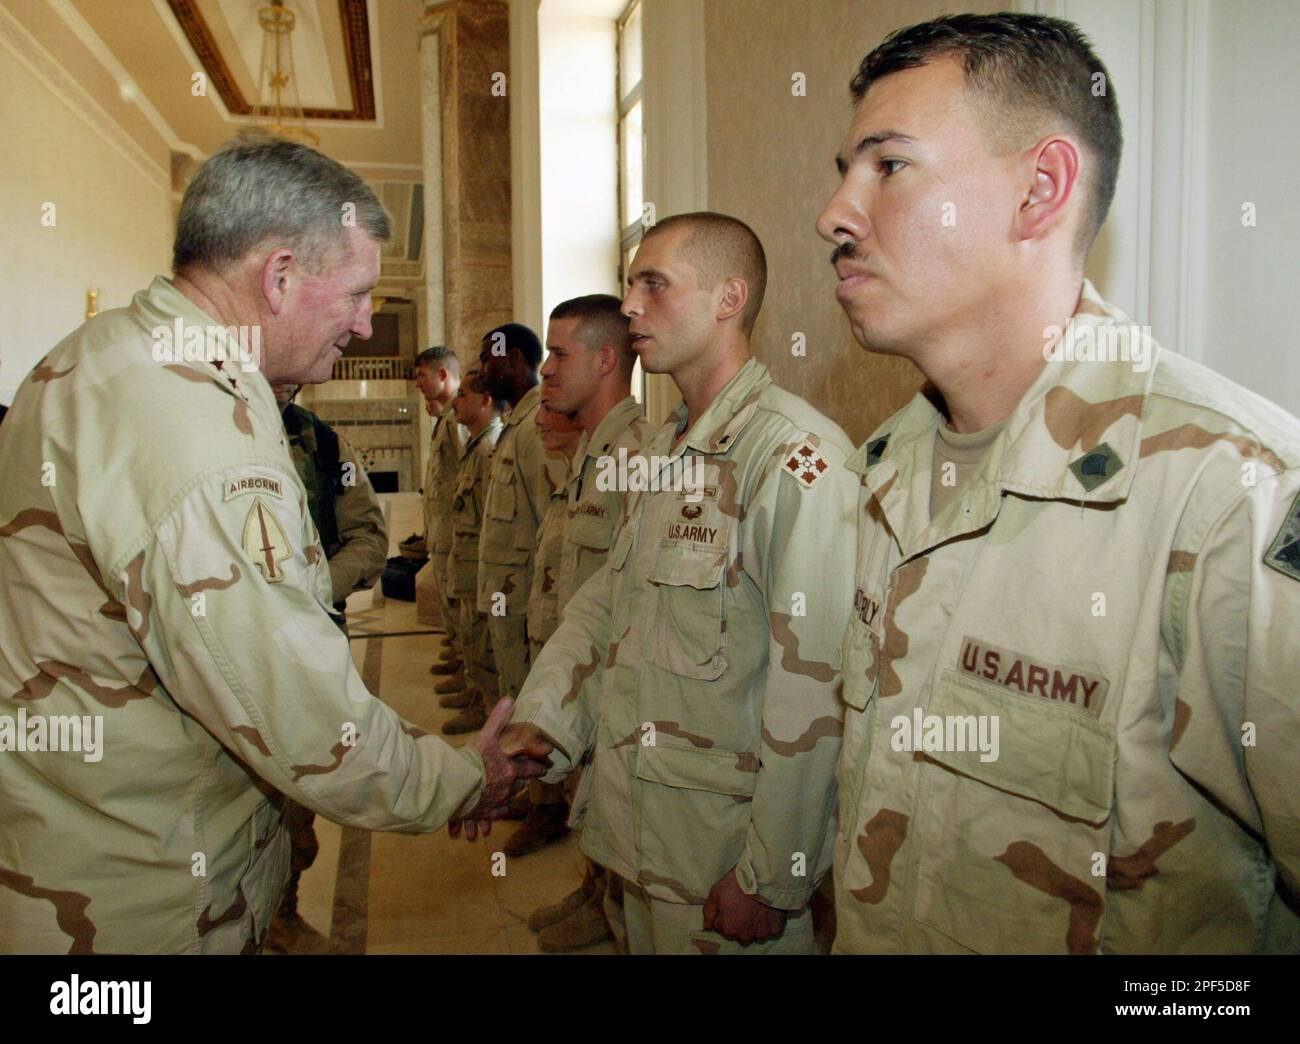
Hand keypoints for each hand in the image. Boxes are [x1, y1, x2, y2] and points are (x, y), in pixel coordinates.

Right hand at [448, 700, 552, 840]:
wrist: (454, 786)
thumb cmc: (470, 761)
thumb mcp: (485, 736)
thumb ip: (498, 719)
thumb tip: (510, 699)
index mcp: (510, 770)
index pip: (529, 768)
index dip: (537, 767)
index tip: (544, 768)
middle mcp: (507, 788)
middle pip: (520, 785)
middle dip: (522, 782)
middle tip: (524, 780)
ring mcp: (496, 802)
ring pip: (509, 801)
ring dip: (509, 798)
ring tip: (508, 797)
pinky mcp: (485, 813)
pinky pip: (495, 815)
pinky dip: (495, 814)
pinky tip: (494, 814)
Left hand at [702, 868, 786, 944]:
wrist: (763, 876)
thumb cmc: (738, 883)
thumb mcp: (716, 893)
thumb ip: (709, 912)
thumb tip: (706, 927)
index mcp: (729, 928)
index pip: (720, 927)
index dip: (723, 914)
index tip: (729, 903)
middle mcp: (744, 936)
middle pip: (737, 932)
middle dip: (738, 922)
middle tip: (742, 905)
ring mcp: (761, 933)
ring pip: (753, 933)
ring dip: (752, 925)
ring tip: (755, 908)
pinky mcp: (775, 929)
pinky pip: (769, 930)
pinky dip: (767, 923)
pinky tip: (766, 910)